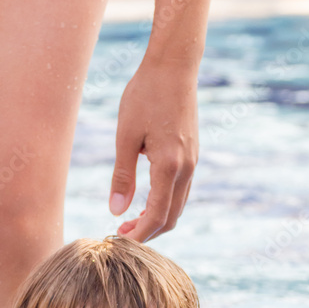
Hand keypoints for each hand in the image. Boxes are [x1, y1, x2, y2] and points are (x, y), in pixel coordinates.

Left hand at [109, 59, 197, 241]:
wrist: (174, 65)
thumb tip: (116, 211)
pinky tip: (144, 201)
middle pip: (171, 217)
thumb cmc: (145, 95)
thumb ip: (122, 176)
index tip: (120, 242)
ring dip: (155, 219)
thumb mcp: (125, 136)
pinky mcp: (191, 154)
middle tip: (120, 234)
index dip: (139, 235)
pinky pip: (180, 190)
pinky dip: (163, 203)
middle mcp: (186, 167)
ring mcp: (192, 161)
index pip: (157, 216)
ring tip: (128, 221)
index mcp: (170, 165)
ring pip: (177, 205)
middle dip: (147, 232)